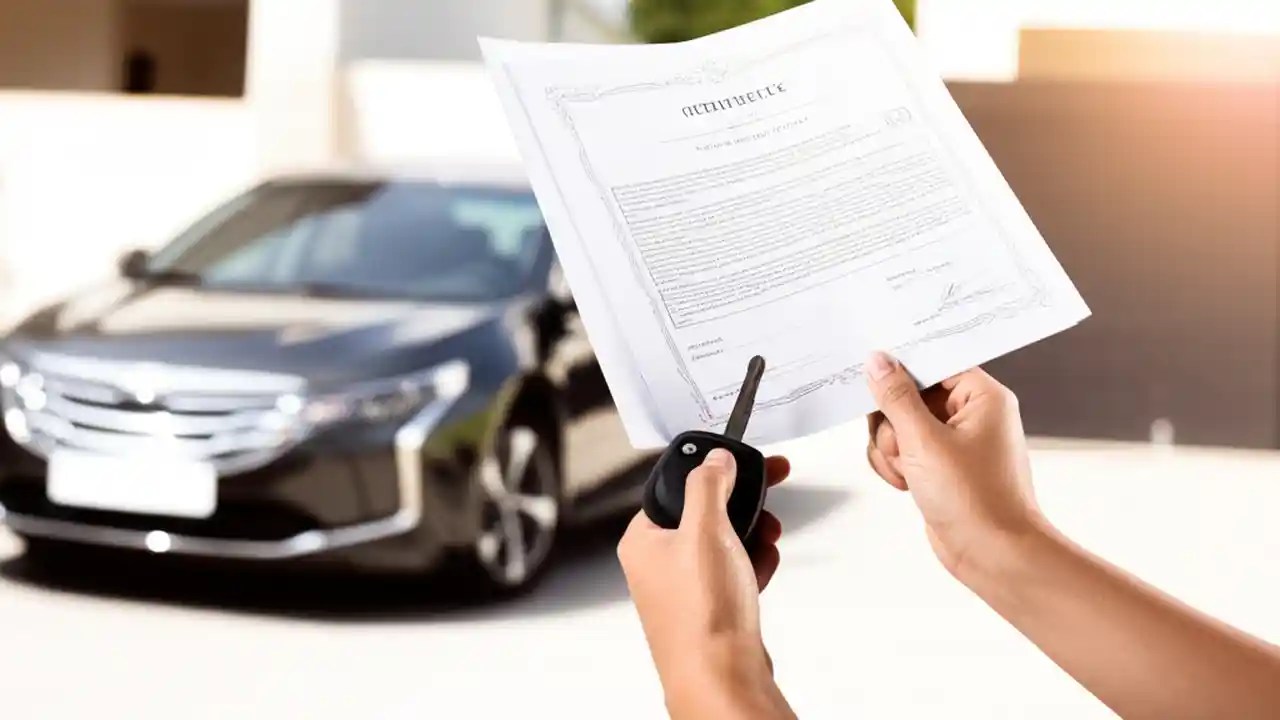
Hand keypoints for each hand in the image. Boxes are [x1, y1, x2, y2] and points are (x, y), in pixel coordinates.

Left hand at [618, 449, 794, 718]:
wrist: (722, 677)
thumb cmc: (703, 612)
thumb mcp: (705, 529)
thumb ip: (709, 485)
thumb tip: (714, 459)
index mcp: (641, 539)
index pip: (676, 487)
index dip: (714, 471)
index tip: (747, 462)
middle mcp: (657, 563)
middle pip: (705, 514)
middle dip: (742, 509)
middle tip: (768, 500)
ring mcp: (683, 588)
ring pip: (724, 544)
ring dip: (751, 538)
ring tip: (764, 544)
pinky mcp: (709, 609)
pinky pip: (734, 574)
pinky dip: (751, 567)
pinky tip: (760, 573)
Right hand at [864, 351, 1044, 579]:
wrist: (994, 556)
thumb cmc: (977, 500)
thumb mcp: (924, 440)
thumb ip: (895, 397)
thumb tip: (878, 361)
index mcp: (981, 396)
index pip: (931, 363)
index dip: (900, 372)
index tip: (875, 383)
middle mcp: (970, 414)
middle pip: (907, 396)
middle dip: (892, 425)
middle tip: (902, 446)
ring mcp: (954, 442)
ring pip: (898, 426)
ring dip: (891, 450)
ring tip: (908, 472)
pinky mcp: (940, 466)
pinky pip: (902, 451)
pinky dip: (896, 466)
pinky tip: (906, 485)